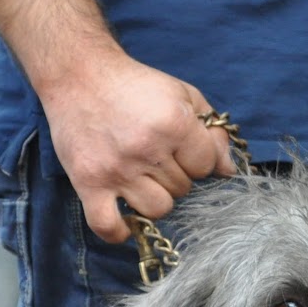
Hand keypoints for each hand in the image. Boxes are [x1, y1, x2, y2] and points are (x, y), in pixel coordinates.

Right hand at [41, 51, 237, 242]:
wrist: (79, 75)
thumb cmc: (135, 86)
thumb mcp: (182, 95)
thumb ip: (211, 132)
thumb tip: (228, 170)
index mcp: (173, 123)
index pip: (206, 167)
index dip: (197, 158)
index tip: (180, 147)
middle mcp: (146, 149)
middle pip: (182, 189)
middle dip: (174, 174)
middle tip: (154, 155)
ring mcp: (117, 169)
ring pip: (157, 210)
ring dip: (154, 198)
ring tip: (141, 178)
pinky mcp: (88, 183)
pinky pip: (108, 226)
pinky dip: (119, 231)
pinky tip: (124, 219)